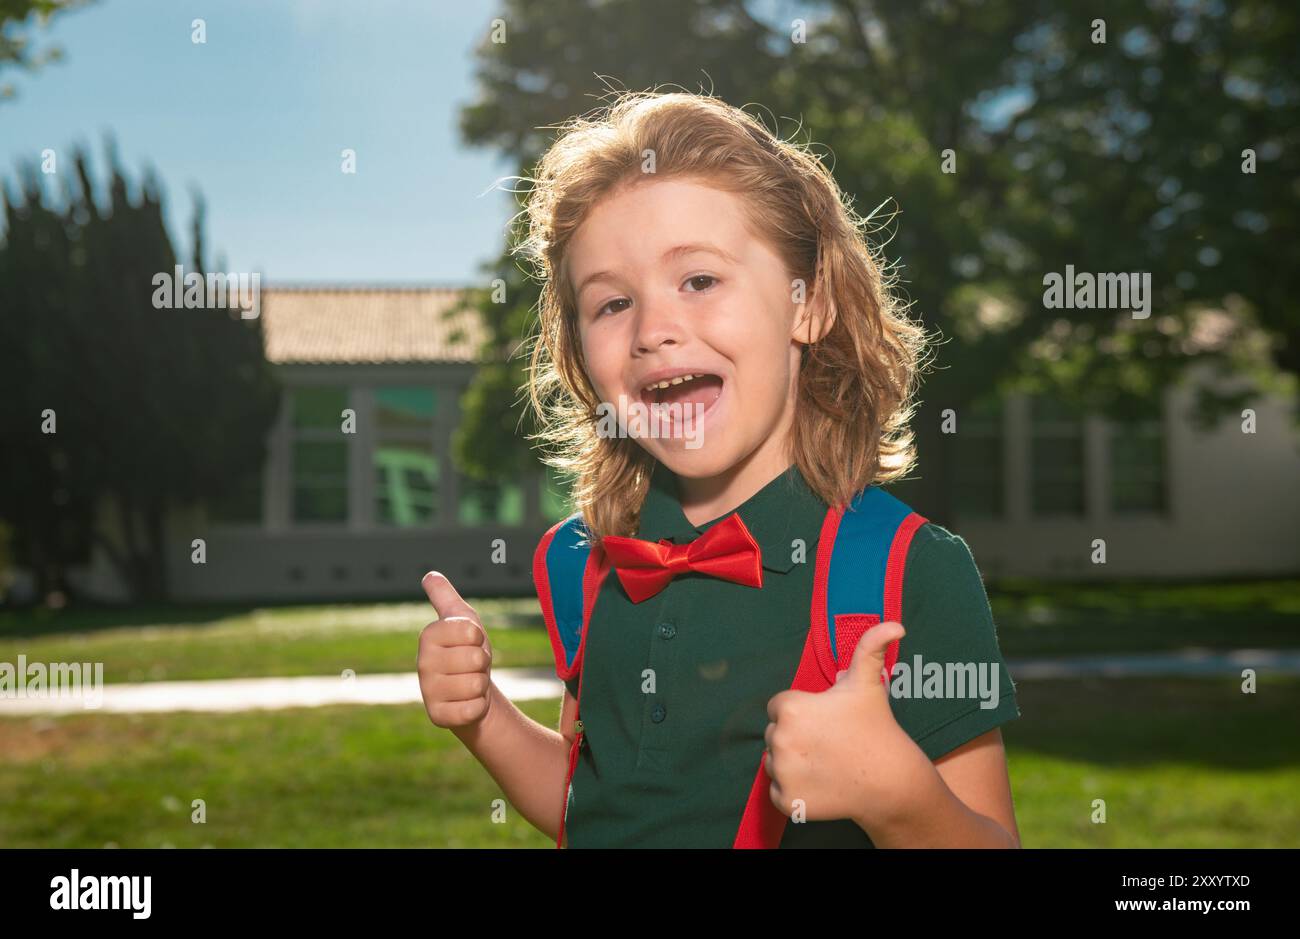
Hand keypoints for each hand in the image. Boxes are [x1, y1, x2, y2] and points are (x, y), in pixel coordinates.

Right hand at [417, 571, 494, 729]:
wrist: (471, 691)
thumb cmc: (467, 650)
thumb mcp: (461, 619)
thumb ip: (445, 597)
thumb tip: (429, 575)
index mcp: (428, 636)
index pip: (471, 632)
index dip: (479, 639)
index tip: (470, 644)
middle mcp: (422, 664)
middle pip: (476, 659)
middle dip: (482, 664)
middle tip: (471, 667)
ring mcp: (428, 692)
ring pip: (476, 684)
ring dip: (481, 685)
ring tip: (469, 683)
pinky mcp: (439, 717)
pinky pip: (473, 709)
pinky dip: (478, 706)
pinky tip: (467, 704)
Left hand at [763, 621, 928, 829]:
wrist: (890, 782)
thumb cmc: (876, 728)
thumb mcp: (869, 683)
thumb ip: (871, 647)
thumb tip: (895, 625)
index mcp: (790, 707)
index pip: (780, 707)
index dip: (803, 712)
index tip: (825, 720)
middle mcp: (779, 739)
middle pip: (776, 733)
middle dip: (797, 735)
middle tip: (829, 741)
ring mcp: (782, 772)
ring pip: (774, 761)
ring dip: (792, 761)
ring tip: (825, 761)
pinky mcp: (785, 800)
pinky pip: (778, 790)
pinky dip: (793, 789)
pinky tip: (820, 782)